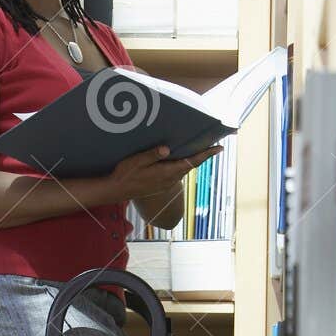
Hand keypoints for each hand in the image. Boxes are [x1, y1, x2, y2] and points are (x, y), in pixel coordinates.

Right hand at [105, 142, 221, 203]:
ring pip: (184, 169)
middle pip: (191, 165)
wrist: (117, 190)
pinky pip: (177, 173)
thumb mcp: (137, 161)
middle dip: (203, 155)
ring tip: (200, 149)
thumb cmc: (125, 174)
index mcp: (166, 172)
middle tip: (213, 145)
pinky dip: (183, 165)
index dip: (206, 154)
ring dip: (193, 160)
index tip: (219, 148)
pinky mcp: (162, 185)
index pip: (191, 162)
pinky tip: (181, 159)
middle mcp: (170, 179)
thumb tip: (167, 149)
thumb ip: (152, 155)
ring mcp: (167, 183)